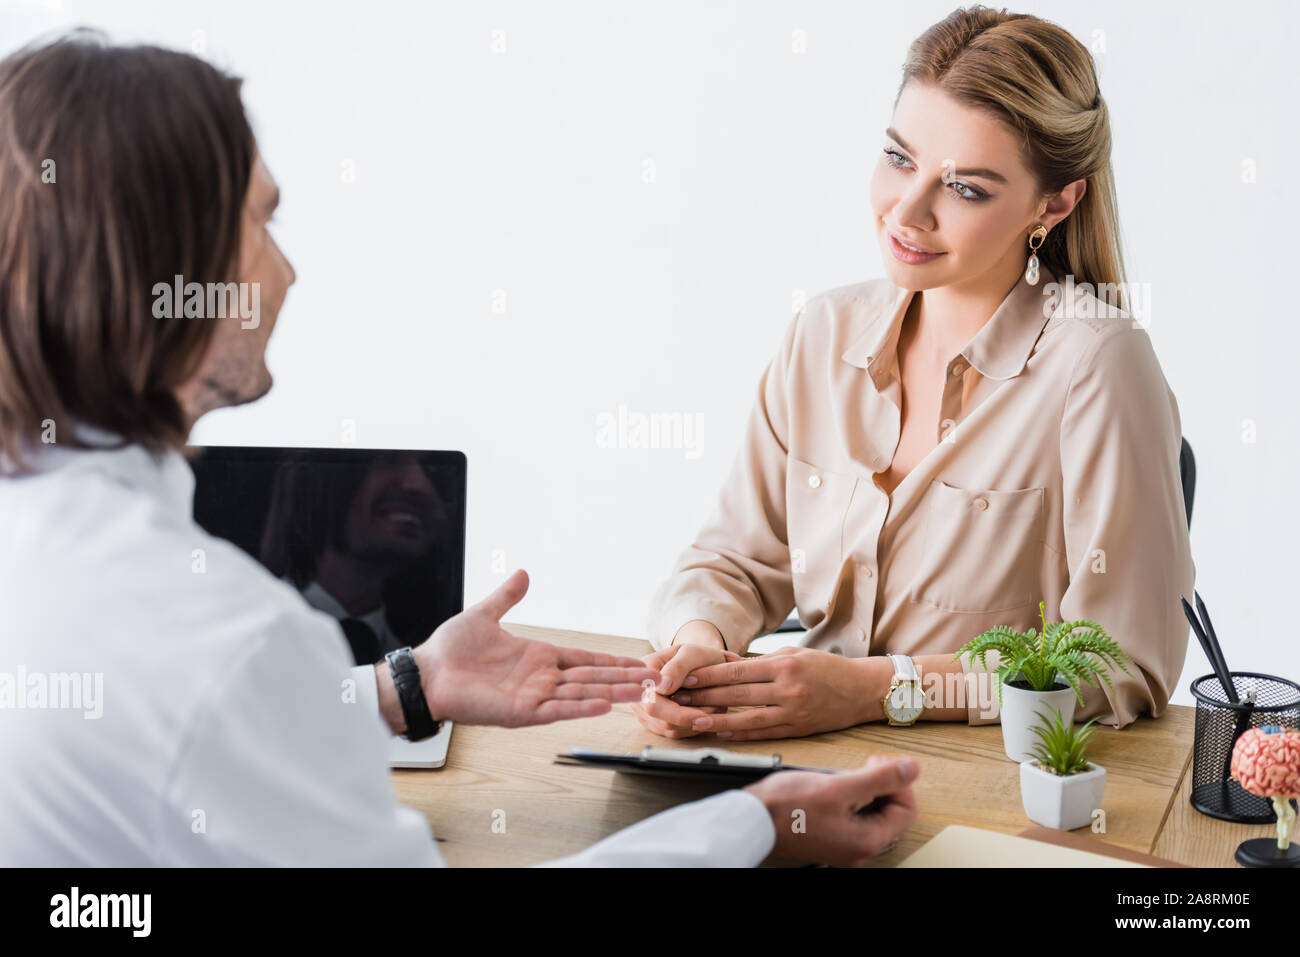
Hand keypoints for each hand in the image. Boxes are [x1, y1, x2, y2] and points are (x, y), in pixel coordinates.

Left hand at [411, 570, 659, 727]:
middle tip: (655, 678)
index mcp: (538, 657)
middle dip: (623, 678)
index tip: (638, 662)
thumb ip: (507, 596)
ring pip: (582, 695)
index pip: (585, 659)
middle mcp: (541, 679)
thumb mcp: (484, 614)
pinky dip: (580, 708)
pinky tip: (604, 705)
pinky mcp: (519, 712)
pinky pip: (556, 710)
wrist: (425, 673)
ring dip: (612, 693)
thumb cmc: (450, 649)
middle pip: (593, 678)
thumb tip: (523, 574)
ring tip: (642, 692)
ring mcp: (532, 697)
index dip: (612, 661)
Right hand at [631, 642, 742, 738]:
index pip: (654, 702)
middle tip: (713, 716)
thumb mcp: (691, 653)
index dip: (678, 713)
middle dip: (689, 720)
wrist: (699, 662)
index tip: (702, 716)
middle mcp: (638, 693)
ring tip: (714, 709)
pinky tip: (705, 714)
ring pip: (669, 729)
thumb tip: (663, 686)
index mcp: (642, 673)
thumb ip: (678, 667)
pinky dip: (692, 726)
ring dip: (693, 724)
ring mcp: (645, 709)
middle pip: (660, 720)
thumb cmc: (696, 656)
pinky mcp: (655, 721)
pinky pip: (674, 732)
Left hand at [671, 646, 884, 739]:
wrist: (861, 689)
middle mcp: (787, 688)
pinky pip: (764, 732)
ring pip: (747, 717)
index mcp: (784, 665)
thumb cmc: (827, 668)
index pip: (737, 670)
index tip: (686, 678)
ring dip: (718, 720)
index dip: (709, 676)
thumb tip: (728, 664)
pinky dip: (741, 734)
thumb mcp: (794, 654)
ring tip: (694, 721)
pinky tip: (723, 733)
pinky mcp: (799, 729)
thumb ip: (762, 662)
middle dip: (706, 696)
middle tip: (681, 699)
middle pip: (737, 693)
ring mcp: (793, 711)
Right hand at [744, 754, 919, 865]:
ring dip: (863, 788)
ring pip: (870, 812)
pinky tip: (832, 786)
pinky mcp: (830, 838)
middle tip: (863, 765)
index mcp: (867, 841)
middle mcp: (858, 850)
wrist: (752, 819)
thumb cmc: (787, 806)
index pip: (905, 809)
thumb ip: (880, 778)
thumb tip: (912, 769)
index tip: (879, 763)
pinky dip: (848, 798)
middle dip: (881, 783)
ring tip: (842, 776)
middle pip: (889, 812)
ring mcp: (843, 846)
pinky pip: (852, 816)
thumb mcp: (838, 786)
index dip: (898, 781)